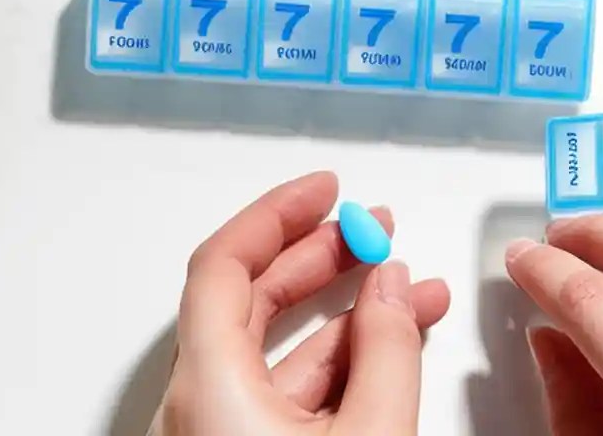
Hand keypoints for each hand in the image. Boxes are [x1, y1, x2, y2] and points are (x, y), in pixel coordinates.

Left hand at [152, 172, 450, 435]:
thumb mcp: (372, 434)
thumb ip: (388, 352)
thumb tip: (394, 286)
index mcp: (207, 388)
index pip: (222, 266)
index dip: (275, 215)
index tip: (324, 190)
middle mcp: (195, 406)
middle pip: (247, 300)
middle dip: (319, 256)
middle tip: (371, 230)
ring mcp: (215, 433)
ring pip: (271, 349)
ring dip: (343, 313)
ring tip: (407, 290)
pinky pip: (280, 391)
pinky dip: (336, 362)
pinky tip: (388, 347)